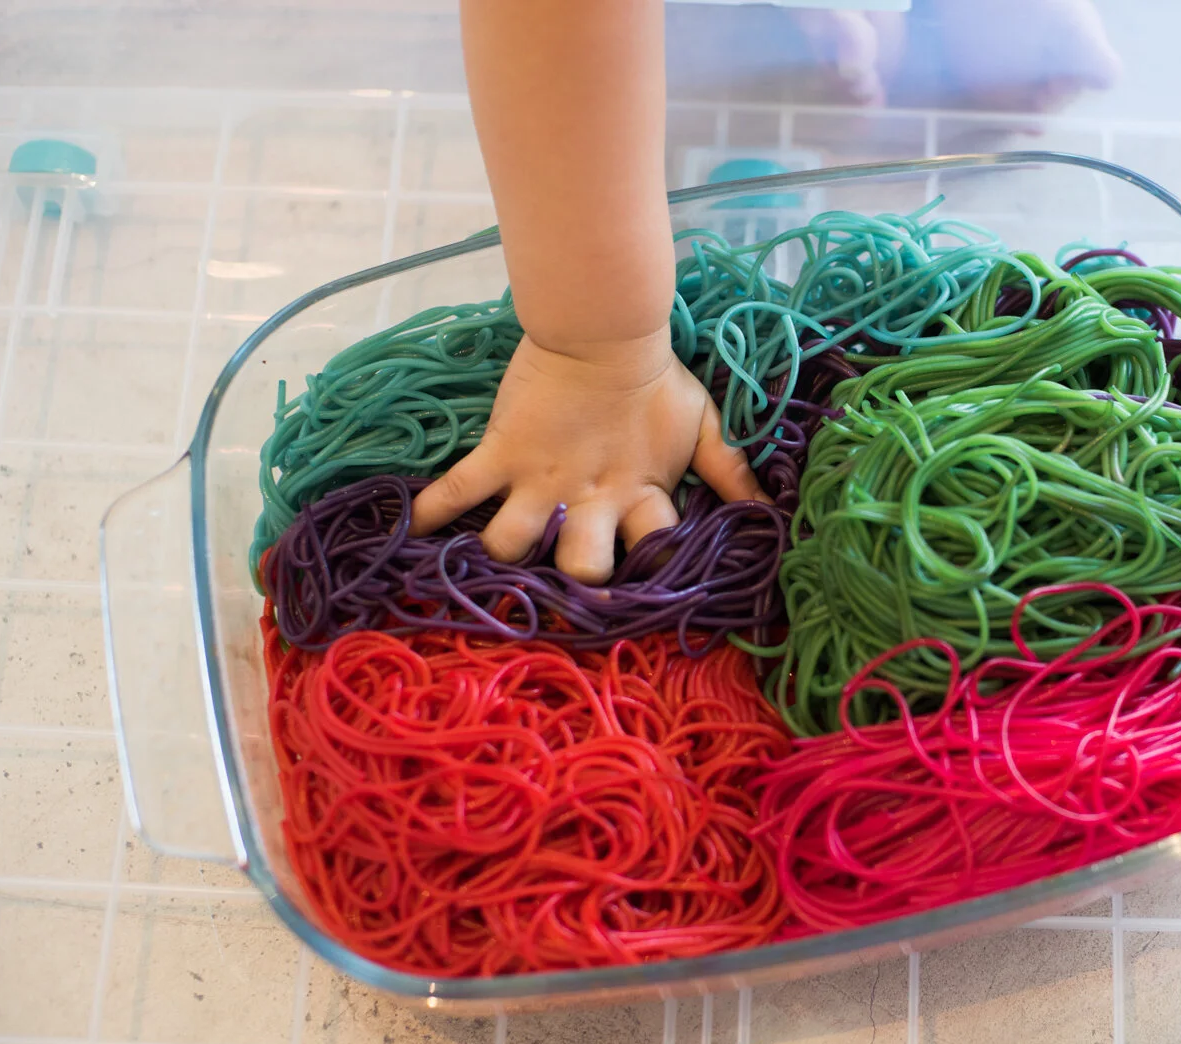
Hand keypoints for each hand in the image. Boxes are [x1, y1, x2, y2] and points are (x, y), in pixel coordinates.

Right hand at [410, 328, 765, 582]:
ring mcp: (541, 478)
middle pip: (579, 566)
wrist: (605, 326)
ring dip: (503, 552)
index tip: (645, 580)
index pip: (652, 551)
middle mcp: (590, 498)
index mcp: (640, 495)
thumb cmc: (655, 381)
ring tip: (496, 554)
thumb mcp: (702, 425)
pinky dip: (431, 512)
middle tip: (566, 571)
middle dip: (575, 578)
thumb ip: (731, 472)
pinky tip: (412, 532)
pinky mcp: (503, 451)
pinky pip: (458, 488)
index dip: (652, 571)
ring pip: (512, 541)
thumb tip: (769, 513)